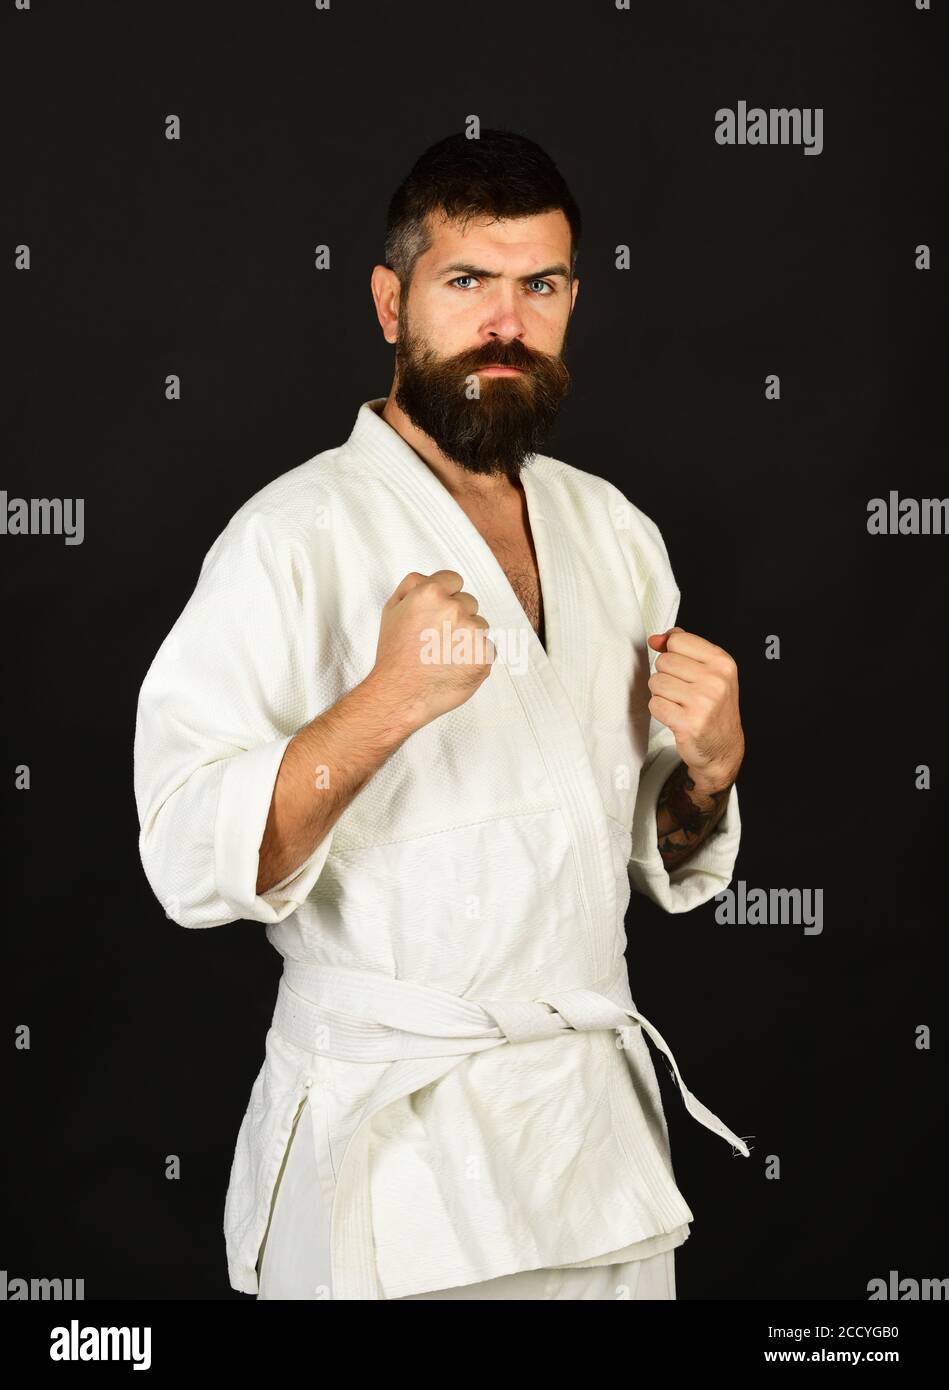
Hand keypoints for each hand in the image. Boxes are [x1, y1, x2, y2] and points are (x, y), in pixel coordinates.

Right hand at [368, 570, 494, 732]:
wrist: (402, 694)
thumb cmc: (395, 655)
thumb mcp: (391, 610)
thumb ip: (412, 586)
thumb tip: (430, 578)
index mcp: (431, 593)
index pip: (454, 580)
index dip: (445, 596)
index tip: (438, 613)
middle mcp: (454, 608)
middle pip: (469, 602)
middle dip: (456, 617)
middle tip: (436, 638)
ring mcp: (472, 632)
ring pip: (479, 625)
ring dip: (467, 637)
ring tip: (444, 655)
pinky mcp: (485, 654)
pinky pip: (487, 648)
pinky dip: (475, 657)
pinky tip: (455, 667)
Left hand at [646, 627, 744, 792]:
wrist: (723, 748)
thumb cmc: (713, 707)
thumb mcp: (708, 671)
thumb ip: (683, 648)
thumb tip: (656, 639)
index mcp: (722, 662)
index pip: (678, 640)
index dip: (672, 654)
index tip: (683, 668)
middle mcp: (715, 680)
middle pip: (663, 661)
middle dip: (666, 676)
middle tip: (683, 692)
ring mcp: (703, 702)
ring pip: (656, 682)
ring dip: (662, 695)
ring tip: (680, 704)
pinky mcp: (688, 723)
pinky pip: (655, 705)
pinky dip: (660, 711)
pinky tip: (676, 716)